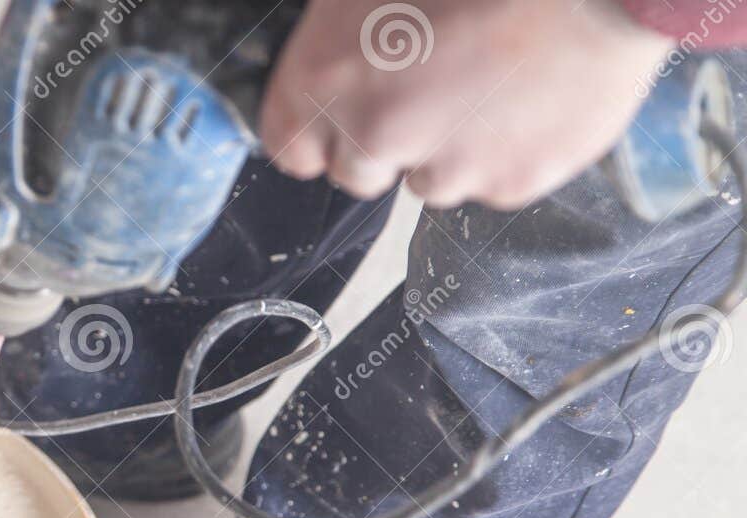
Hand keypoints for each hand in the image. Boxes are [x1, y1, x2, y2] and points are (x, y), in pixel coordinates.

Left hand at [259, 0, 673, 207]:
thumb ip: (341, 31)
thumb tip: (339, 56)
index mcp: (324, 78)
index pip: (289, 148)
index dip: (317, 133)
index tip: (340, 122)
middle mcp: (374, 134)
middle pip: (356, 174)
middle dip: (384, 141)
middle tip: (432, 87)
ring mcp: (445, 166)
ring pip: (429, 182)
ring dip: (448, 148)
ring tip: (490, 83)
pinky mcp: (510, 183)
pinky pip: (496, 182)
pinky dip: (509, 151)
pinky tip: (531, 96)